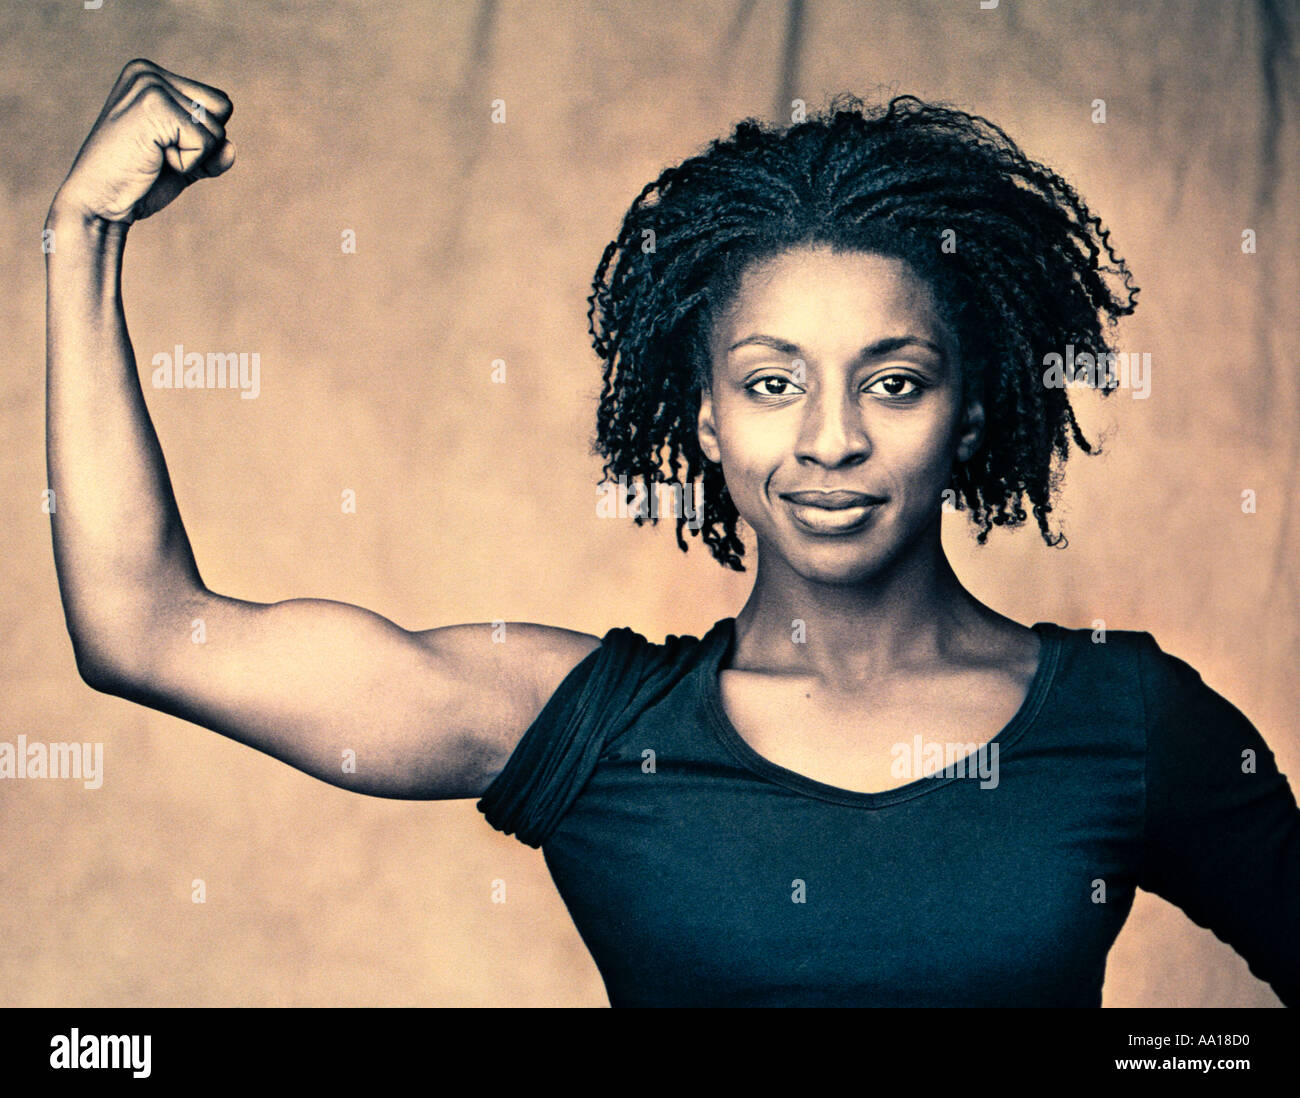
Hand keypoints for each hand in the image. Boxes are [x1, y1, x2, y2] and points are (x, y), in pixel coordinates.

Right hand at [51, 58, 234, 226]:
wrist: (100, 203)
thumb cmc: (138, 183)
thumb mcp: (184, 164)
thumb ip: (212, 153)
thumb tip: (231, 148)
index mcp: (152, 76)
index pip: (218, 103)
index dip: (203, 139)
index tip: (163, 149)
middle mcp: (148, 73)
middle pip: (223, 109)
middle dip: (202, 145)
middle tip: (158, 155)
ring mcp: (149, 85)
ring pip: (216, 128)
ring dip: (192, 156)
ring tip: (152, 157)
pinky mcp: (153, 106)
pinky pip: (204, 143)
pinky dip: (186, 164)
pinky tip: (152, 161)